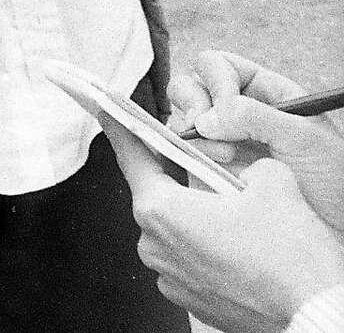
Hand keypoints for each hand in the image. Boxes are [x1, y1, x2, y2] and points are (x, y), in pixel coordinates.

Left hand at [105, 128, 343, 332]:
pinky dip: (204, 249)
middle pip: (156, 196)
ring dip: (194, 218)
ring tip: (231, 215)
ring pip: (173, 231)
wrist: (313, 311)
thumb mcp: (271, 180)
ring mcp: (168, 276)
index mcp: (161, 209)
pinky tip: (234, 246)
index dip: (122, 130)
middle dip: (179, 180)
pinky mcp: (187, 299)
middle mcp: (154, 245)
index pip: (131, 157)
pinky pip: (187, 260)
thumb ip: (242, 160)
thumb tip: (241, 165)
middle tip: (206, 169)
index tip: (107, 111)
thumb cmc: (290, 256)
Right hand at [170, 50, 343, 228]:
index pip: (220, 65)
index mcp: (265, 93)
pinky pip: (183, 153)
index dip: (216, 81)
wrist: (336, 229)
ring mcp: (222, 140)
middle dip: (195, 103)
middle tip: (208, 126)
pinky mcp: (211, 168)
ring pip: (182, 117)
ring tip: (226, 155)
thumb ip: (255, 117)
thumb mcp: (304, 138)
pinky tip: (217, 168)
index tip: (225, 107)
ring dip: (195, 133)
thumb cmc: (334, 182)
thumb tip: (208, 116)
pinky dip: (189, 156)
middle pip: (192, 85)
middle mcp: (238, 112)